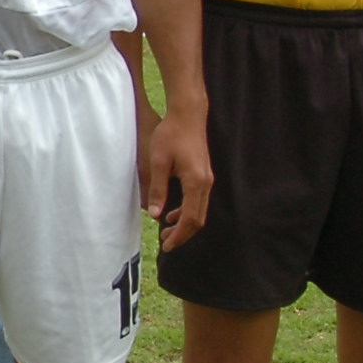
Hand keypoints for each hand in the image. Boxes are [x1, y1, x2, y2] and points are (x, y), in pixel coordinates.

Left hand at [144, 103, 212, 251]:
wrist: (188, 115)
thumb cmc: (171, 135)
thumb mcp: (158, 162)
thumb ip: (158, 189)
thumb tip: (156, 215)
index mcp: (196, 183)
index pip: (189, 218)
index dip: (179, 235)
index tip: (166, 246)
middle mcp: (206, 183)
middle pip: (198, 219)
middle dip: (182, 235)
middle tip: (165, 244)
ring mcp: (207, 179)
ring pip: (199, 211)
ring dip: (184, 224)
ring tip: (166, 232)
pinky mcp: (204, 175)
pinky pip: (198, 201)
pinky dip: (187, 212)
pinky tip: (172, 214)